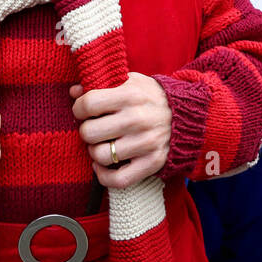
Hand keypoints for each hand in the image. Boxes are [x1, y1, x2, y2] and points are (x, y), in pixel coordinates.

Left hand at [72, 73, 171, 187]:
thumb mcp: (130, 82)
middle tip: (93, 129)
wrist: (187, 114)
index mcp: (131, 95)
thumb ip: (102, 83)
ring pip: (100, 156)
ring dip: (95, 152)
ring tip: (102, 144)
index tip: (83, 111)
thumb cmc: (151, 97)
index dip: (79, 109)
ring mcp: (146, 143)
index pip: (89, 104)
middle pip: (89, 133)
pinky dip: (104, 176)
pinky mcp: (152, 162)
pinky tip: (103, 166)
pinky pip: (118, 180)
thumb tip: (73, 92)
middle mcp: (138, 119)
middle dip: (86, 131)